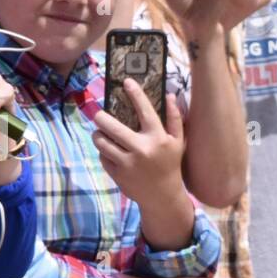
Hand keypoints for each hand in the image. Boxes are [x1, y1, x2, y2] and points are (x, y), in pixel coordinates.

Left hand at [92, 82, 185, 207]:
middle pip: (112, 127)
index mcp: (157, 138)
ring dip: (98, 135)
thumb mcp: (178, 141)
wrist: (162, 195)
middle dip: (101, 117)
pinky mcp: (116, 174)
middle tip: (99, 114)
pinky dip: (103, 151)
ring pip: (102, 142)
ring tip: (100, 132)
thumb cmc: (171, 164)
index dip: (135, 94)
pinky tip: (108, 150)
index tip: (126, 82)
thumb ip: (175, 118)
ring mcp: (126, 163)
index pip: (145, 111)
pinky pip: (103, 157)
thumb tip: (170, 95)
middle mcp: (141, 149)